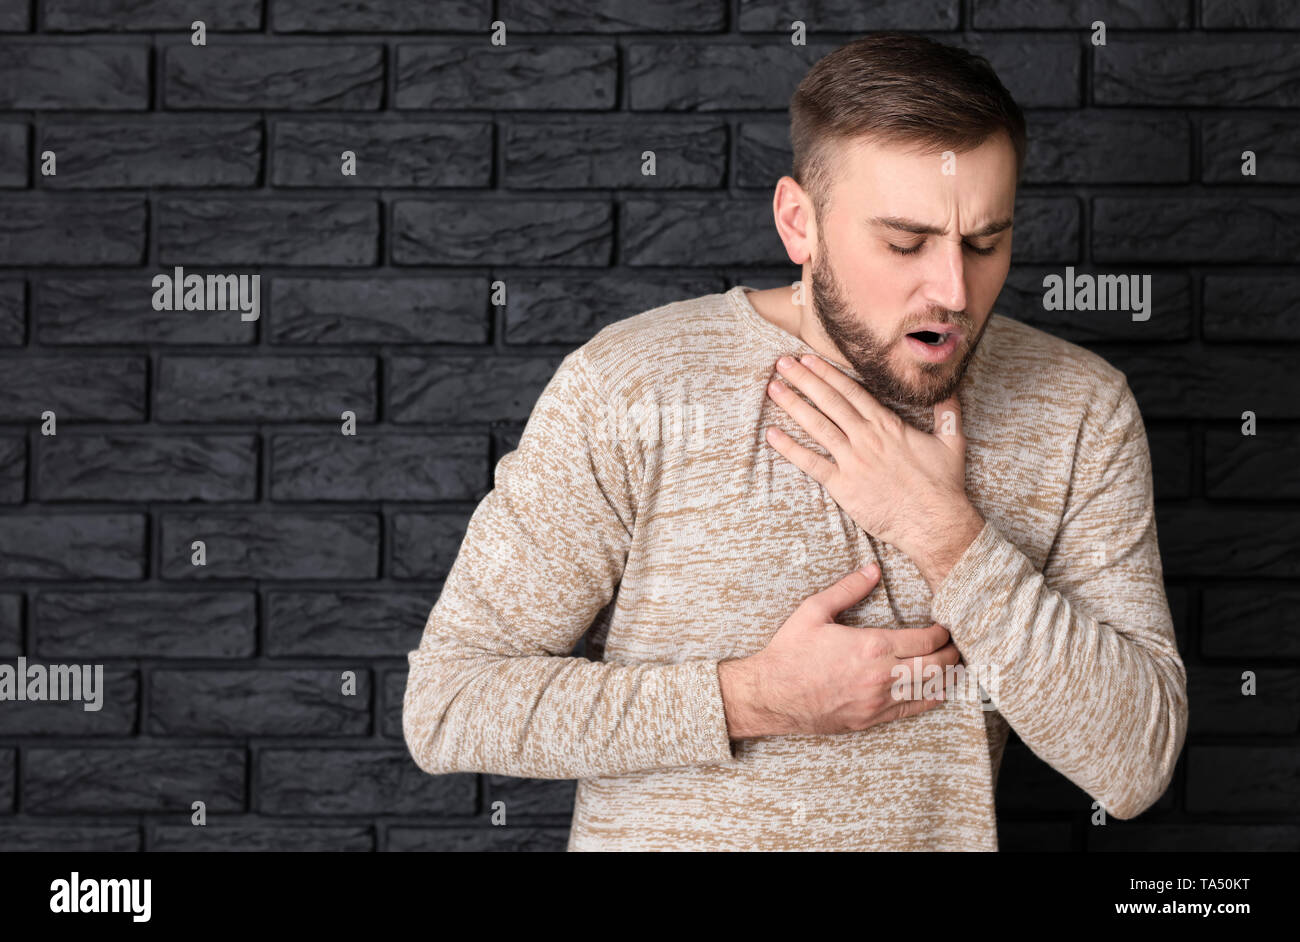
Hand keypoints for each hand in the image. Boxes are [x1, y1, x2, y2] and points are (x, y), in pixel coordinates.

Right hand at [718, 564, 960, 737]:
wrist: (770, 695)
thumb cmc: (789, 651)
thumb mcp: (814, 610)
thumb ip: (848, 589)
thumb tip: (874, 569)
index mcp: (872, 646)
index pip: (926, 639)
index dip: (943, 632)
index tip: (946, 626)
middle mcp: (881, 676)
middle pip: (936, 666)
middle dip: (953, 654)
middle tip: (958, 644)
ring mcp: (877, 701)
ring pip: (929, 690)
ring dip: (947, 676)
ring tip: (956, 665)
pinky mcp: (870, 719)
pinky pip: (911, 710)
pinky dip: (931, 699)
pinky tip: (939, 691)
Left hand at [764, 352, 983, 588]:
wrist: (935, 522)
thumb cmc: (943, 485)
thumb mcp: (952, 441)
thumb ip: (948, 412)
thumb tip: (950, 387)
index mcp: (888, 425)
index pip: (852, 392)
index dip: (828, 373)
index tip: (809, 359)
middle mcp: (867, 438)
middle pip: (829, 402)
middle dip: (804, 380)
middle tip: (782, 363)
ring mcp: (853, 461)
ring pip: (817, 426)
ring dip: (793, 405)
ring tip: (773, 388)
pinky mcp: (843, 486)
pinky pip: (811, 463)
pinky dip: (789, 448)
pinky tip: (771, 434)